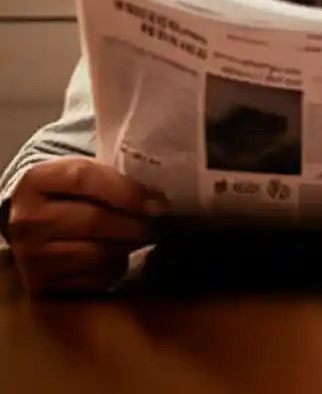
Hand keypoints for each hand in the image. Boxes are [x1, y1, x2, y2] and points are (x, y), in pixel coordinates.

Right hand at [5, 158, 164, 292]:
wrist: (37, 224)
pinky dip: (115, 266)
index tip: (156, 203)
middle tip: (155, 224)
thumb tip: (157, 204)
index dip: (126, 191)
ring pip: (97, 253)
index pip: (84, 179)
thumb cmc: (72, 194)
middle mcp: (27, 220)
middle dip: (134, 224)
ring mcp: (31, 255)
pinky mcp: (42, 283)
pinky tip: (118, 254)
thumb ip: (116, 182)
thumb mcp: (86, 175)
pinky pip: (94, 277)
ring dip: (127, 246)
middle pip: (94, 221)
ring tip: (139, 237)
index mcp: (36, 181)